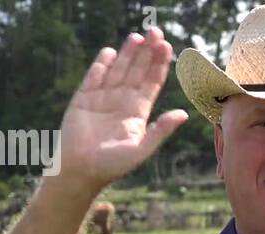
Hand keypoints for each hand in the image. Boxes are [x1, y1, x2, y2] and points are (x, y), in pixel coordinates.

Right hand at [56, 27, 187, 189]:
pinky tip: (110, 52)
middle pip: (137, 71)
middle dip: (146, 52)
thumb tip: (183, 114)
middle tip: (155, 32)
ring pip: (118, 70)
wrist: (81, 171)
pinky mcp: (83, 100)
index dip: (159, 65)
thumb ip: (161, 130)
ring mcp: (102, 99)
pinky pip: (94, 78)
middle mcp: (122, 102)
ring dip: (127, 54)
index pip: (152, 83)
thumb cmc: (113, 165)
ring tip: (137, 36)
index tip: (167, 47)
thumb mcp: (142, 149)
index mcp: (137, 112)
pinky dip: (101, 65)